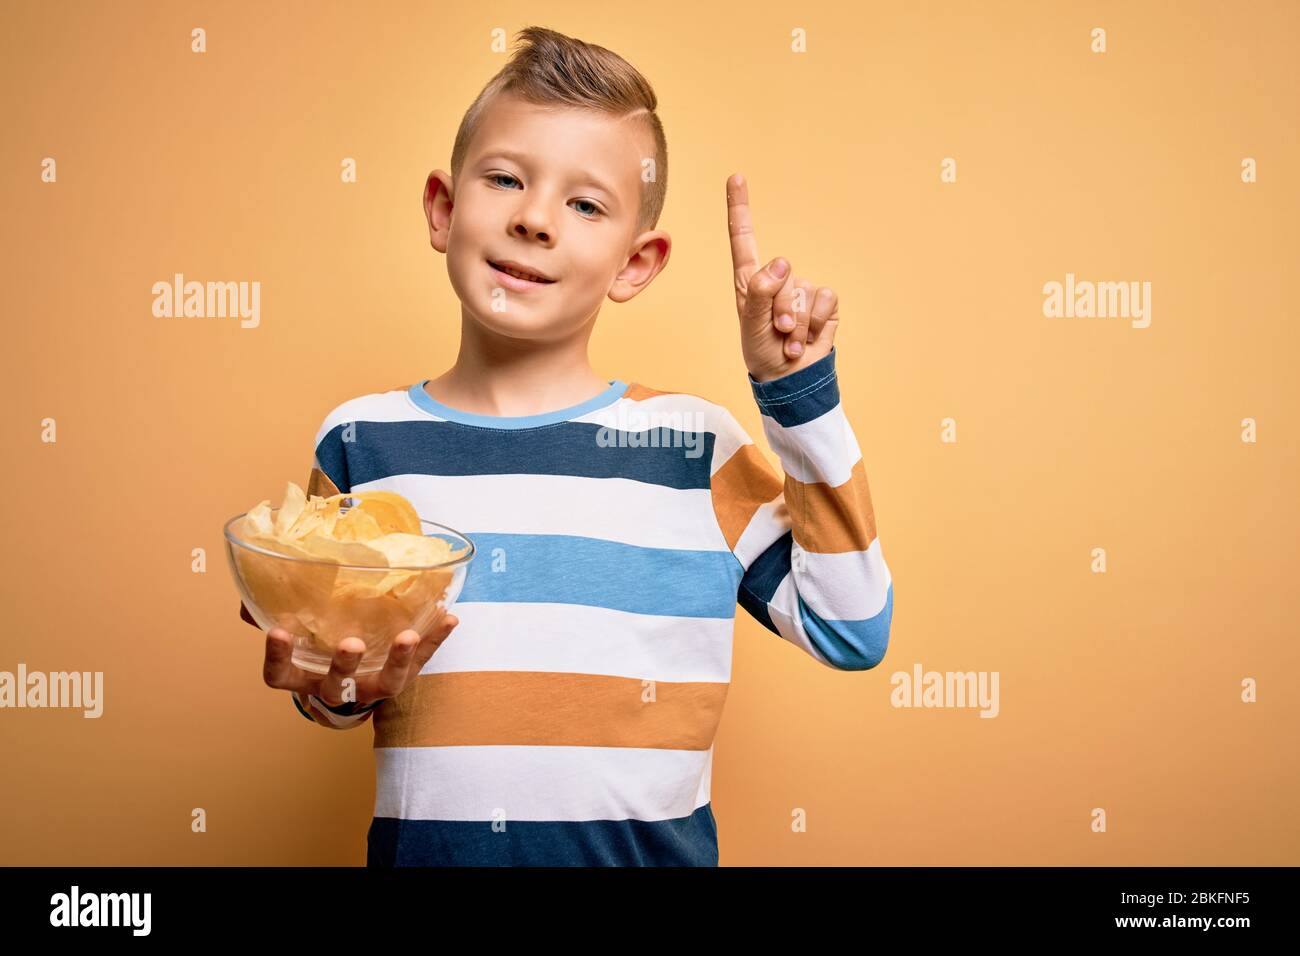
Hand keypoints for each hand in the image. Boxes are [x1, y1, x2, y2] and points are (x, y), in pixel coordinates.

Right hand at [262, 612, 459, 708]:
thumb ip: (271, 611)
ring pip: (386, 683)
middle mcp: (335, 687)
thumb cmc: (313, 648)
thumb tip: (253, 583)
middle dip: (344, 666)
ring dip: (399, 659)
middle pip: (336, 685)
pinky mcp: (402, 676)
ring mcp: (371, 686)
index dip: (277, 656)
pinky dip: (436, 640)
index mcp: (301, 675)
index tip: (279, 631)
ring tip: (410, 635)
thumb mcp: (292, 633)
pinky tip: (449, 617)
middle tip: (351, 643)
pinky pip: (422, 661)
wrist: (348, 686)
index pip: (280, 674)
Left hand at [726, 173, 839, 382]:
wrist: (790, 380)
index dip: (740, 207)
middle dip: (779, 310)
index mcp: (749, 281)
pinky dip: (817, 323)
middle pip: (780, 275)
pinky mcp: (825, 302)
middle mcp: (777, 279)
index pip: (744, 238)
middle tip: (777, 333)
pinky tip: (809, 338)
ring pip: (803, 291)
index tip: (736, 177)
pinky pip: (825, 300)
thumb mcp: (751, 327)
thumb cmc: (763, 353)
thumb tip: (780, 262)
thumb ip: (759, 294)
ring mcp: (802, 289)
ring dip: (798, 323)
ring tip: (790, 340)